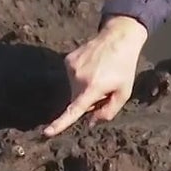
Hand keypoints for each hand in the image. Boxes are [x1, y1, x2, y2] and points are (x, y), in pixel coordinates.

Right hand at [42, 16, 147, 136]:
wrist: (118, 38)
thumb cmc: (124, 67)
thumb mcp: (124, 92)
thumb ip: (108, 111)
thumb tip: (90, 122)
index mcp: (93, 87)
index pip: (74, 110)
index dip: (60, 123)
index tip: (47, 132)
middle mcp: (78, 78)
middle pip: (77, 101)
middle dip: (89, 100)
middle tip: (105, 87)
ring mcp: (71, 67)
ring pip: (74, 89)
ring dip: (84, 87)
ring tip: (99, 74)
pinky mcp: (67, 60)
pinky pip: (72, 77)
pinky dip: (81, 76)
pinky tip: (93, 66)